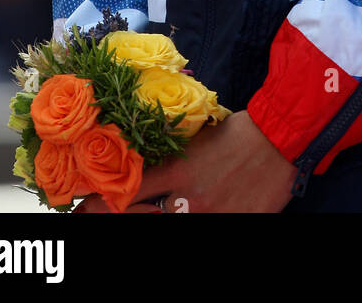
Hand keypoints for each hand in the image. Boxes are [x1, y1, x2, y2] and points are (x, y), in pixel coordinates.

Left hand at [74, 110, 297, 213]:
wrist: (280, 139)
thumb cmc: (236, 131)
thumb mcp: (195, 138)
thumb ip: (169, 156)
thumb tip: (138, 166)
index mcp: (179, 171)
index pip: (128, 193)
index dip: (100, 204)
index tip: (81, 207)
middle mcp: (190, 200)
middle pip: (141, 220)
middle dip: (114, 218)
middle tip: (91, 217)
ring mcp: (213, 217)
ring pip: (168, 227)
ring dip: (152, 222)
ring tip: (139, 216)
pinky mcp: (236, 226)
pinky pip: (205, 231)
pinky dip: (190, 222)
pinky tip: (186, 217)